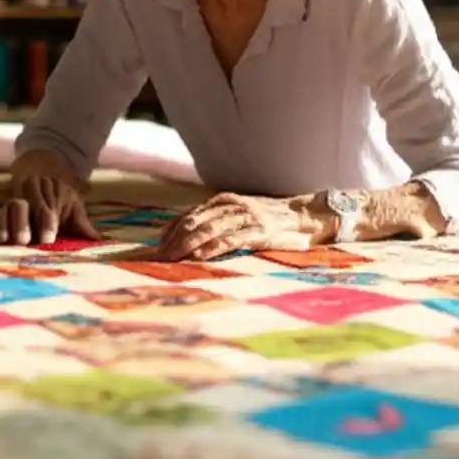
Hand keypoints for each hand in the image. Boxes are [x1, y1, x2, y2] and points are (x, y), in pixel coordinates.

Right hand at [0, 150, 102, 245]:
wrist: (38, 174)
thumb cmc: (60, 199)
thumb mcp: (73, 206)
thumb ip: (82, 223)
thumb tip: (101, 240)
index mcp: (46, 191)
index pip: (45, 206)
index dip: (46, 220)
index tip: (50, 236)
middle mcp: (26, 196)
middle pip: (22, 206)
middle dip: (24, 223)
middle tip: (26, 240)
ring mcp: (11, 204)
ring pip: (6, 209)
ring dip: (6, 224)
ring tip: (7, 240)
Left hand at [157, 192, 319, 260]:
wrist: (301, 215)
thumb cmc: (266, 218)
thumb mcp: (237, 213)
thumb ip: (215, 220)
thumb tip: (187, 235)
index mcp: (222, 201)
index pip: (188, 215)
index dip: (170, 230)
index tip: (157, 246)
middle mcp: (230, 206)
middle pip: (194, 222)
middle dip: (174, 240)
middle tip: (159, 256)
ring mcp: (244, 217)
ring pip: (209, 229)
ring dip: (188, 244)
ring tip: (173, 257)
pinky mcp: (258, 231)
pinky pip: (231, 239)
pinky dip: (214, 247)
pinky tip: (200, 255)